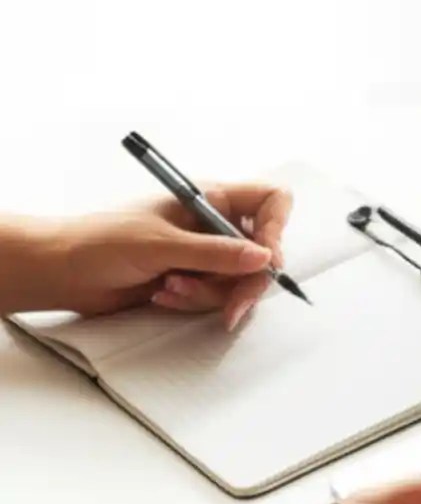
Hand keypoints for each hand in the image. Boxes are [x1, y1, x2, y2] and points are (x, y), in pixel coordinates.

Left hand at [42, 183, 292, 328]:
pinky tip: (164, 295)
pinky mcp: (193, 279)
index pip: (270, 201)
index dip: (277, 228)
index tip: (264, 258)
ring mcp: (204, 253)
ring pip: (239, 280)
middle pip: (260, 251)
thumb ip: (216, 253)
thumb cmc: (100, 243)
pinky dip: (194, 302)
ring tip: (172, 290)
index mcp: (209, 198)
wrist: (60, 273)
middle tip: (232, 305)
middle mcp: (212, 224)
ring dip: (209, 294)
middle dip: (245, 281)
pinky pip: (217, 297)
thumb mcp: (162, 245)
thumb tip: (264, 258)